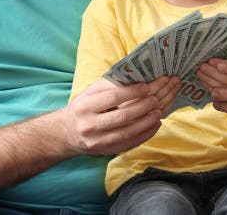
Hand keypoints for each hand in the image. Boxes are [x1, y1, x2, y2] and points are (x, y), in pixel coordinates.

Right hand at [63, 76, 179, 155]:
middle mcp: (89, 126)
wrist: (67, 133)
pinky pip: (130, 143)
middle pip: (122, 116)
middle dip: (143, 107)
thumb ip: (109, 85)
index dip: (132, 92)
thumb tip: (135, 76)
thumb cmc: (83, 107)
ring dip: (147, 121)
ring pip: (128, 132)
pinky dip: (145, 134)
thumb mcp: (90, 93)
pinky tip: (154, 125)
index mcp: (85, 106)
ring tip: (159, 111)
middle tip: (156, 99)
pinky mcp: (106, 152)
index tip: (146, 86)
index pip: (112, 98)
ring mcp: (98, 142)